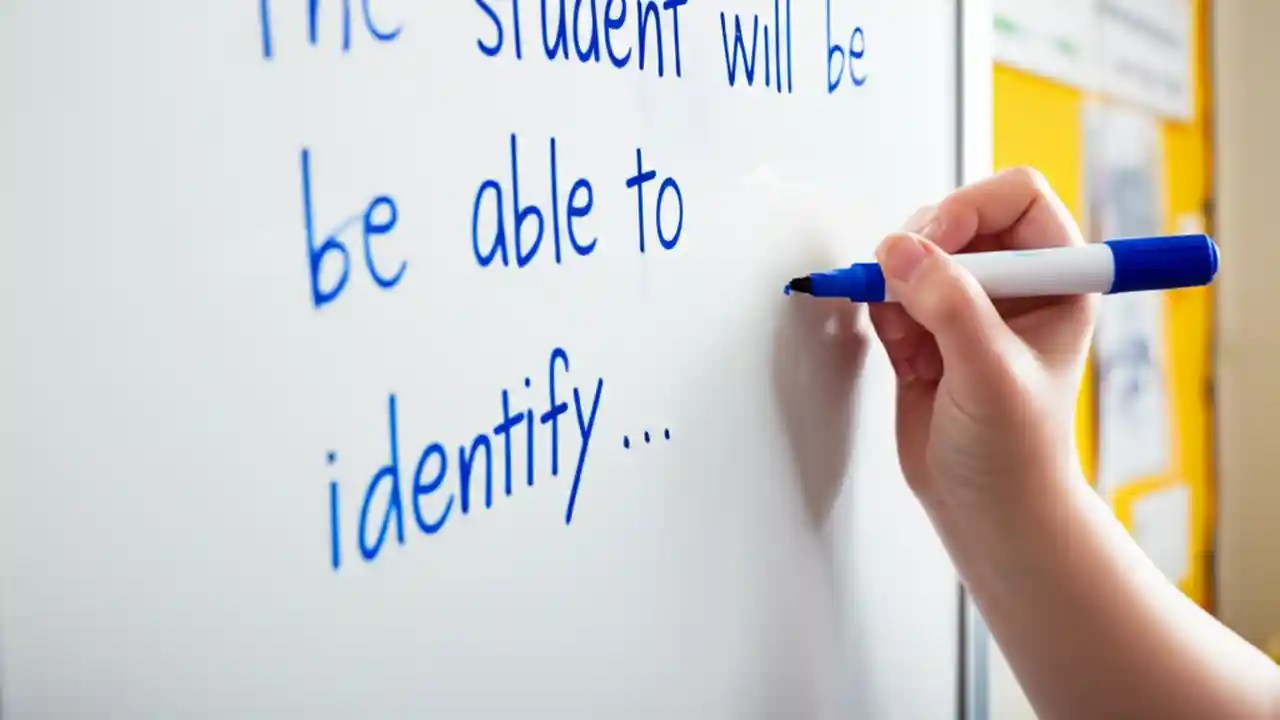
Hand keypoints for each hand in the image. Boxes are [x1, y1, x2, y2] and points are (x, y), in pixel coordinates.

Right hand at [868, 168, 1094, 507]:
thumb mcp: (990, 374)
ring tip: (910, 338)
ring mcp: (967, 305)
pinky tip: (903, 354)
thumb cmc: (1017, 453)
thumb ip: (949, 306)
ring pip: (914, 251)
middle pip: (955, 216)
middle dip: (921, 247)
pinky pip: (889, 290)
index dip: (970, 208)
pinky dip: (881, 310)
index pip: (1015, 197)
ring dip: (896, 284)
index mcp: (1059, 278)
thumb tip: (900, 250)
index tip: (936, 241)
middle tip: (905, 288)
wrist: (985, 509)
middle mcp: (1015, 283)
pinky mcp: (926, 329)